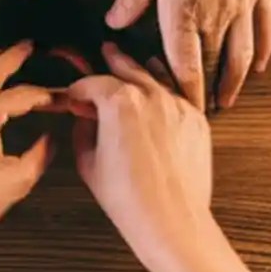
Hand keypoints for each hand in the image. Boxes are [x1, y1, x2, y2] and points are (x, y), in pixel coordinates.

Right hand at [67, 43, 213, 266]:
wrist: (171, 220)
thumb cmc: (128, 198)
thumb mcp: (88, 163)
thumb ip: (83, 132)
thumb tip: (85, 119)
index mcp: (118, 102)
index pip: (92, 82)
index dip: (78, 90)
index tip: (73, 98)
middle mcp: (151, 96)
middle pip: (127, 68)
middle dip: (113, 61)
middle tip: (106, 51)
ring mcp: (178, 106)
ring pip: (157, 76)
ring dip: (142, 70)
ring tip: (134, 62)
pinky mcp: (196, 120)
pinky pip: (179, 95)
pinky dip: (166, 91)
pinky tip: (161, 92)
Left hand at [106, 0, 270, 110]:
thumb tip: (113, 22)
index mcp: (183, 16)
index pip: (184, 68)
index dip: (184, 94)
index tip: (182, 112)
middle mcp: (216, 19)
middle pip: (213, 66)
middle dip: (207, 93)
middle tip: (201, 112)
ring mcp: (243, 7)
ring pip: (242, 55)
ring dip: (235, 81)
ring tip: (229, 99)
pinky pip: (266, 29)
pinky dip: (263, 50)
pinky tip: (260, 64)